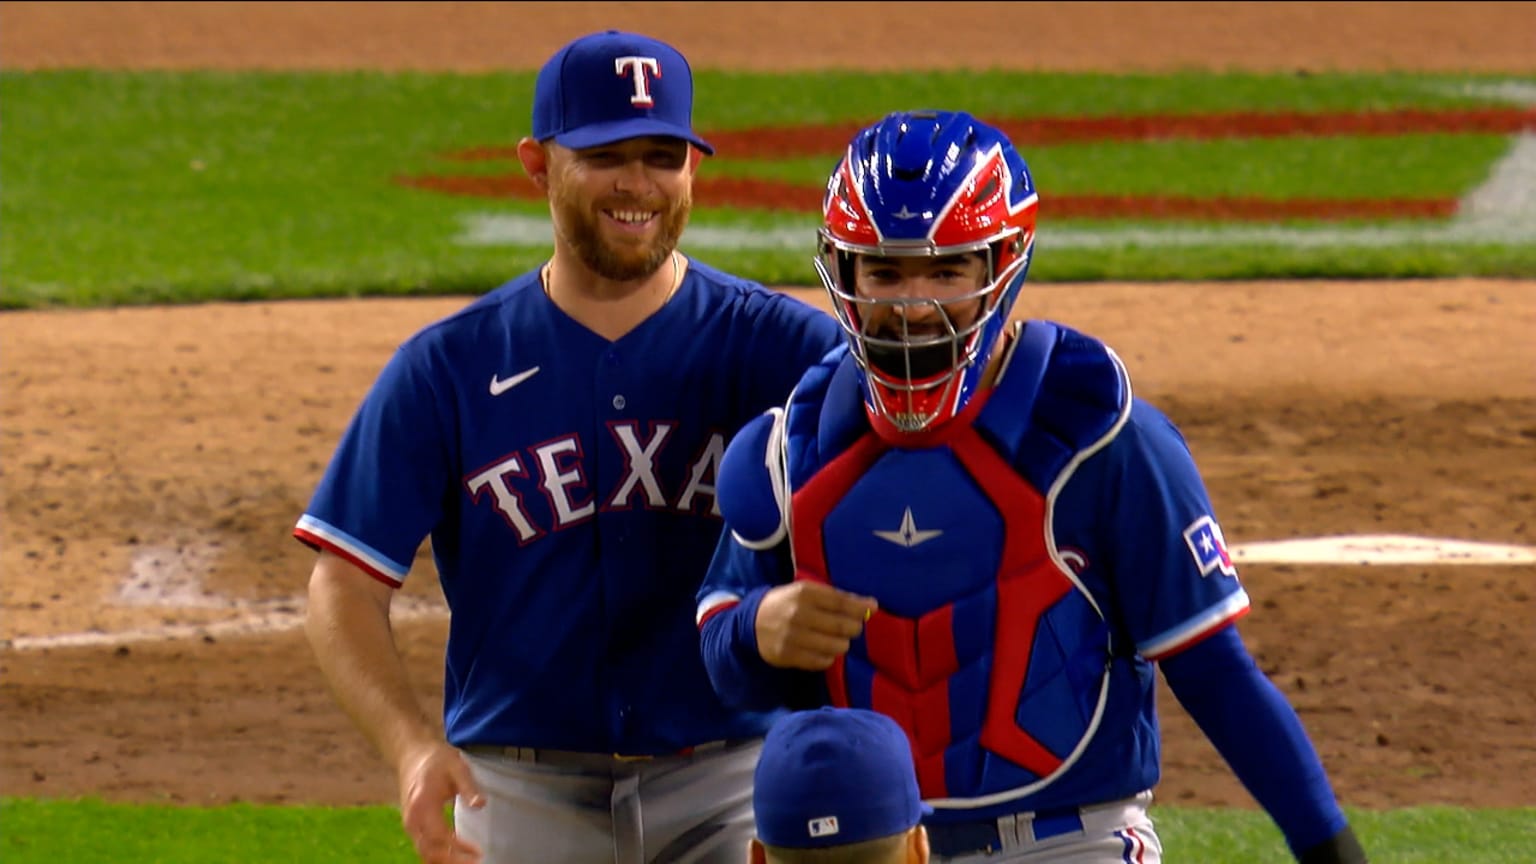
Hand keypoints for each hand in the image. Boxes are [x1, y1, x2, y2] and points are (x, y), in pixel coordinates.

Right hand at [398, 741, 486, 863]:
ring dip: (444, 862)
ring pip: (424, 853)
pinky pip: (422, 847)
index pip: (441, 835)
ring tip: (467, 863)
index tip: (478, 852)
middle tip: (476, 862)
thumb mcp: (457, 766)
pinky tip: (452, 859)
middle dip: (453, 860)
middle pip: (430, 850)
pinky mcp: (412, 826)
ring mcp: (410, 824)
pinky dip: (436, 857)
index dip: (459, 848)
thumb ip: (469, 786)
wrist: (412, 754)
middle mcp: (412, 819)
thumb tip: (480, 805)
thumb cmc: (436, 760)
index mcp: (422, 804)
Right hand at [755, 581, 876, 669]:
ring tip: (835, 638)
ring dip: (842, 643)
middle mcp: (799, 614)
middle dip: (854, 627)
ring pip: (838, 646)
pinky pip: (824, 661)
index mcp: (804, 593)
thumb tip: (872, 605)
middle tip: (850, 626)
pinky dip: (829, 656)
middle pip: (844, 626)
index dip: (861, 608)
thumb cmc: (786, 603)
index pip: (842, 602)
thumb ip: (837, 597)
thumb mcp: (806, 592)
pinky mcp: (790, 656)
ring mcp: (794, 637)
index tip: (871, 608)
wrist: (751, 623)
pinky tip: (822, 648)